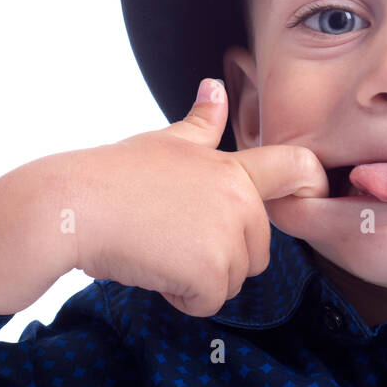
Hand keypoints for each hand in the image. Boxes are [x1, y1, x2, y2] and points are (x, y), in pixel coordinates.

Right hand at [67, 78, 326, 316]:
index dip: (313, 183)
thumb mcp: (165, 142)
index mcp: (233, 168)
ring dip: (198, 278)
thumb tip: (214, 86)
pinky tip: (154, 269)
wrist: (72, 207)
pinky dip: (182, 297)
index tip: (312, 195)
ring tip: (159, 247)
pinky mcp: (210, 271)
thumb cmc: (113, 175)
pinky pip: (210, 301)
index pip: (298, 168)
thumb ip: (202, 123)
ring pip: (233, 279)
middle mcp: (240, 200)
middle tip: (172, 234)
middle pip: (259, 248)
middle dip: (220, 254)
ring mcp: (227, 235)